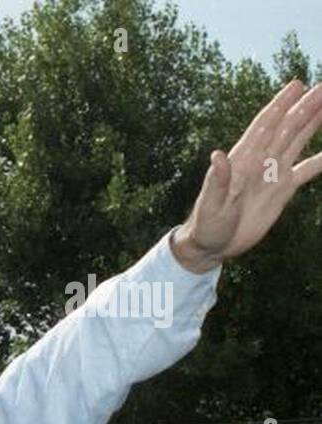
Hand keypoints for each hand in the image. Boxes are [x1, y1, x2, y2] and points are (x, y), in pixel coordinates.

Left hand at [172, 80, 321, 272]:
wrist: (212, 245)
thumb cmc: (206, 225)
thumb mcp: (210, 205)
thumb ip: (216, 181)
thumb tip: (217, 156)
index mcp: (242, 160)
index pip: (264, 126)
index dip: (280, 105)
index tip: (296, 85)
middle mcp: (259, 162)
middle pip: (286, 128)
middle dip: (304, 107)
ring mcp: (272, 174)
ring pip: (297, 142)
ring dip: (313, 123)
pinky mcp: (281, 190)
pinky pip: (306, 170)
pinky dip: (320, 160)